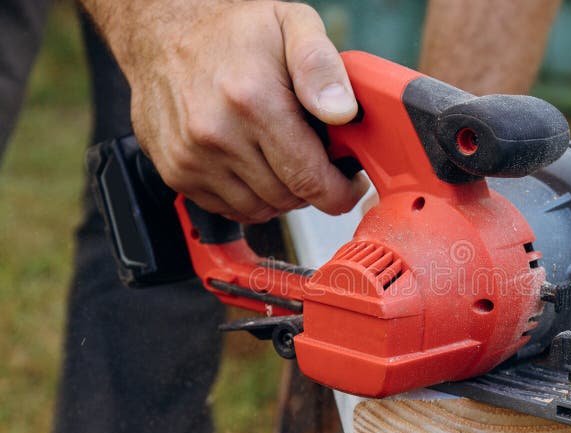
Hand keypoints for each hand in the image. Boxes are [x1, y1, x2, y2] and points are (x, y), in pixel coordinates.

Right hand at [120, 1, 369, 222]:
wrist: (161, 33)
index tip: (349, 187)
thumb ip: (322, 66)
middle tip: (318, 163)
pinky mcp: (177, 172)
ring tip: (284, 161)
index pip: (309, 178)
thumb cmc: (233, 32)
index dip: (338, 192)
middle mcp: (216, 134)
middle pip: (287, 198)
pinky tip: (254, 166)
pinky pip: (229, 209)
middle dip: (312, 189)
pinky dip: (249, 198)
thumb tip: (342, 112)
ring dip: (281, 196)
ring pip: (260, 210)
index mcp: (252, 100)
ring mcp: (192, 157)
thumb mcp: (292, 24)